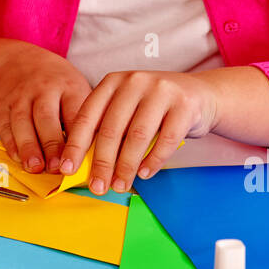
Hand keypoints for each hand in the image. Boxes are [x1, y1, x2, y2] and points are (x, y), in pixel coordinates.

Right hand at [0, 44, 92, 175]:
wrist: (17, 61)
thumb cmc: (56, 82)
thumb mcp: (76, 88)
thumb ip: (85, 116)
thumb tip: (94, 154)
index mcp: (69, 86)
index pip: (76, 113)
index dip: (78, 138)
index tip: (80, 159)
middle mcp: (43, 89)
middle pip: (47, 117)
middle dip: (52, 144)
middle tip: (57, 168)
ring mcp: (20, 96)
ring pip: (23, 122)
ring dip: (29, 147)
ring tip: (36, 167)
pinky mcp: (2, 105)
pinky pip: (5, 126)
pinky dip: (11, 144)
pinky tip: (18, 158)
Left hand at [61, 71, 222, 193]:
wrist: (200, 94)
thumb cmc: (154, 108)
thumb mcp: (127, 108)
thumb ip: (107, 127)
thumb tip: (84, 165)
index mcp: (113, 82)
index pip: (88, 116)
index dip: (76, 145)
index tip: (68, 169)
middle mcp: (135, 81)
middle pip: (111, 129)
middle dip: (101, 163)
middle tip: (97, 187)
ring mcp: (161, 90)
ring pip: (137, 136)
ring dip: (126, 167)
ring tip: (120, 185)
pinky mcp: (184, 105)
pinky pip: (166, 139)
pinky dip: (153, 160)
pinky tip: (145, 174)